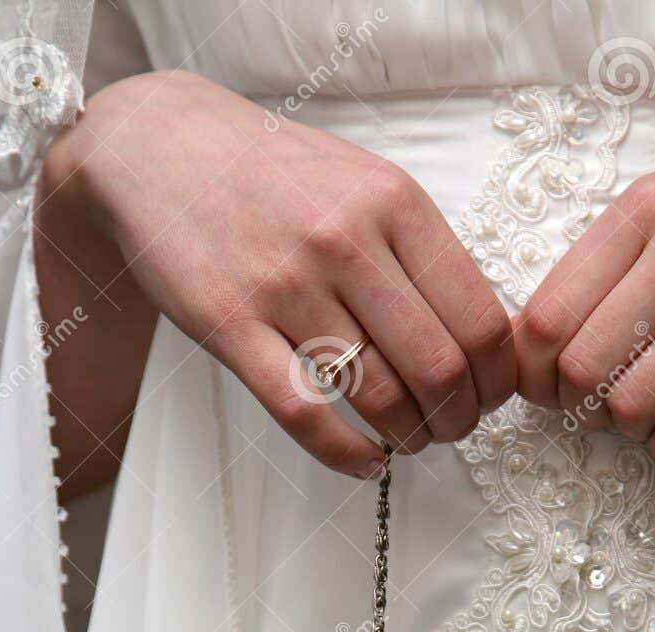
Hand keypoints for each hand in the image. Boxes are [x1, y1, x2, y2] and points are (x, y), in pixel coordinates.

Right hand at [35, 70, 513, 489]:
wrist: (158, 145)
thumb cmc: (273, 175)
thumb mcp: (365, 182)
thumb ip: (421, 251)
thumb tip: (485, 337)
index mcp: (394, 203)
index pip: (480, 319)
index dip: (496, 379)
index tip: (489, 396)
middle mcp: (344, 241)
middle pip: (439, 369)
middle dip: (459, 419)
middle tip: (453, 429)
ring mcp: (285, 284)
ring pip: (380, 397)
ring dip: (410, 439)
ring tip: (410, 441)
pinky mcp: (230, 325)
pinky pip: (306, 415)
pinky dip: (348, 455)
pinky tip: (366, 461)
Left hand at [512, 165, 654, 466]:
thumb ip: (614, 262)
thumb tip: (537, 343)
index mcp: (653, 207)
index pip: (549, 312)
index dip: (531, 369)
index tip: (542, 386)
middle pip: (581, 368)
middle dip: (575, 406)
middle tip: (591, 409)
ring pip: (630, 406)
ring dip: (625, 429)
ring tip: (643, 415)